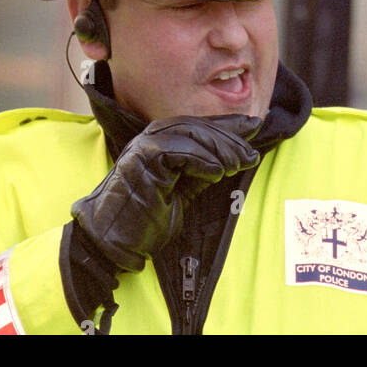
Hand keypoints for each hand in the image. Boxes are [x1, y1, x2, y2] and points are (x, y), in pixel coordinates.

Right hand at [71, 113, 261, 272]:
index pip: (198, 125)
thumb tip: (236, 153)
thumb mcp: (185, 189)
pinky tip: (218, 172)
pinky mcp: (141, 160)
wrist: (113, 241)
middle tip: (251, 154)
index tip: (254, 125)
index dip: (227, 125)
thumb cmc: (146, 218)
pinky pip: (178, 151)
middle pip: (196, 126)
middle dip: (228, 138)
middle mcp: (151, 138)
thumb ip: (204, 168)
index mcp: (160, 141)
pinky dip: (202, 160)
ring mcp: (144, 146)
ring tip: (238, 164)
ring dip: (220, 148)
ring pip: (189, 134)